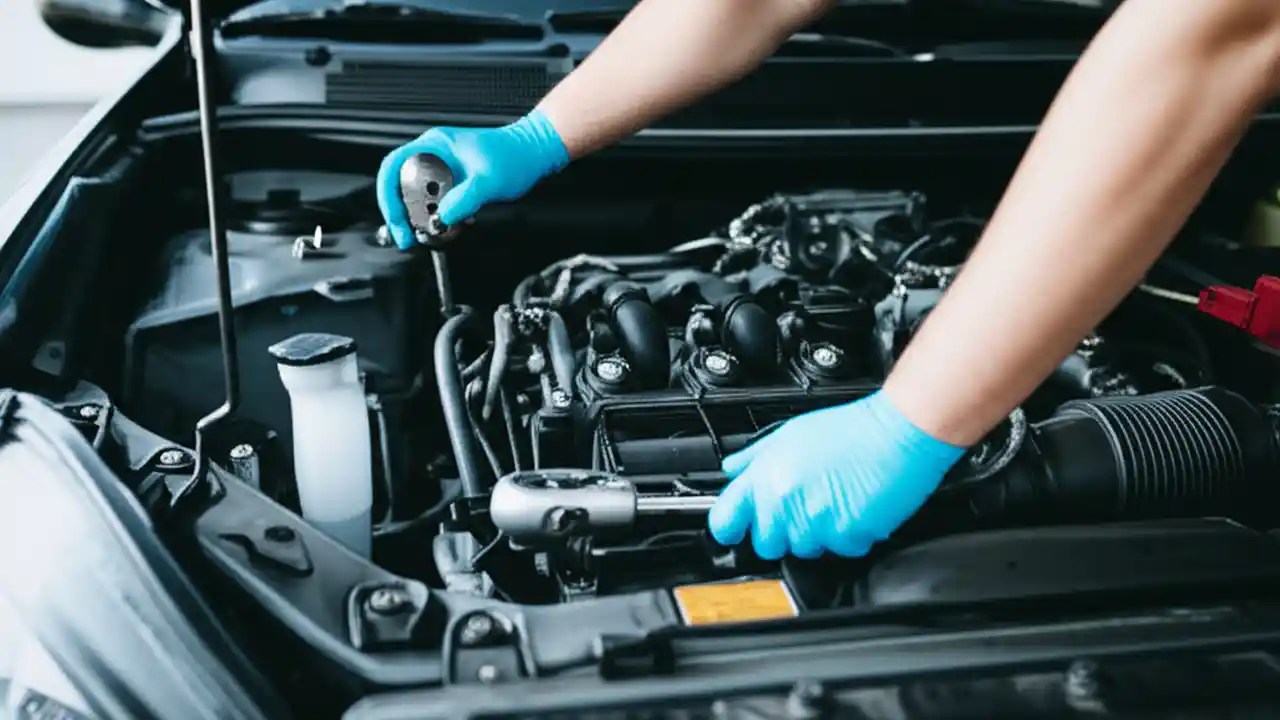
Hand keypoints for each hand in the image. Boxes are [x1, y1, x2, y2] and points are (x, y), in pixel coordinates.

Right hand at [376, 110, 568, 249]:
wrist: (533, 153)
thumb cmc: (514, 156)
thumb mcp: (489, 181)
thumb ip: (464, 200)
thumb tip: (441, 218)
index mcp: (433, 146)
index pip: (393, 168)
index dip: (388, 197)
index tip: (397, 222)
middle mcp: (432, 156)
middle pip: (399, 186)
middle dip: (402, 214)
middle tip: (410, 237)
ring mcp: (441, 169)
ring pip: (416, 197)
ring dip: (422, 218)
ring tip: (435, 232)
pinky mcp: (451, 183)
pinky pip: (434, 202)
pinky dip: (439, 216)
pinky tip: (453, 224)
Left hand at [708, 391, 965, 559]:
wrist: (899, 432)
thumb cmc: (851, 430)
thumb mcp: (790, 432)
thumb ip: (755, 457)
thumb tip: (732, 470)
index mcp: (767, 476)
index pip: (724, 520)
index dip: (729, 527)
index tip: (737, 528)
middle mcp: (786, 501)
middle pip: (765, 544)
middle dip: (780, 533)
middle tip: (802, 509)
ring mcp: (816, 521)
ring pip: (803, 550)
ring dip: (818, 534)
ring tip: (835, 502)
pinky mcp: (847, 535)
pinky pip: (840, 550)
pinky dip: (849, 537)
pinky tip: (856, 509)